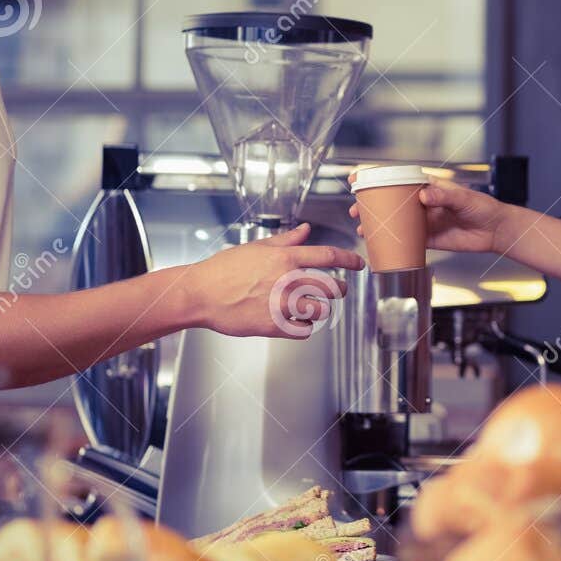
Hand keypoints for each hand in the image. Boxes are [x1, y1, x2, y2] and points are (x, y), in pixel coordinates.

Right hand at [177, 223, 364, 338]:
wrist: (200, 293)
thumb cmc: (224, 269)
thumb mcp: (257, 247)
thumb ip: (286, 240)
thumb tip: (306, 230)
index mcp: (284, 258)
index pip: (329, 257)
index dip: (350, 260)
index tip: (359, 264)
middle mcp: (287, 280)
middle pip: (332, 287)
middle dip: (340, 289)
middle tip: (338, 291)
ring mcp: (281, 304)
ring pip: (321, 311)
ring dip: (320, 310)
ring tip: (312, 308)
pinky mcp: (272, 326)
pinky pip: (303, 330)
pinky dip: (303, 327)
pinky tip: (295, 322)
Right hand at [348, 174, 510, 253]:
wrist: (495, 230)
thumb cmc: (482, 207)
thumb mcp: (463, 198)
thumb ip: (444, 196)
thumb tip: (424, 196)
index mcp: (428, 187)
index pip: (398, 179)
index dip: (377, 179)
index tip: (358, 179)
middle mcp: (423, 203)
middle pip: (391, 202)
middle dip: (371, 205)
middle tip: (356, 210)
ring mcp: (424, 221)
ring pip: (395, 222)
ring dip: (378, 225)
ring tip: (362, 228)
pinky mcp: (429, 239)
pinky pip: (407, 240)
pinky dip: (392, 242)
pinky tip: (380, 245)